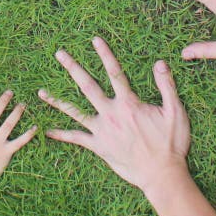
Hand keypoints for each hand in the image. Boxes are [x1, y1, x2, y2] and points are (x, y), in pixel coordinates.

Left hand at [39, 37, 189, 194]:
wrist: (162, 175)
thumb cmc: (171, 144)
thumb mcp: (175, 112)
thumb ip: (167, 86)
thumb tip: (160, 62)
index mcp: (129, 103)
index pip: (114, 72)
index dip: (105, 54)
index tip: (95, 39)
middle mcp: (111, 114)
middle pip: (88, 86)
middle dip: (72, 68)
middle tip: (59, 54)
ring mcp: (103, 131)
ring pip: (75, 112)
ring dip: (57, 101)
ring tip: (40, 92)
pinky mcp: (99, 146)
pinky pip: (77, 139)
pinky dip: (61, 135)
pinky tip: (47, 131)